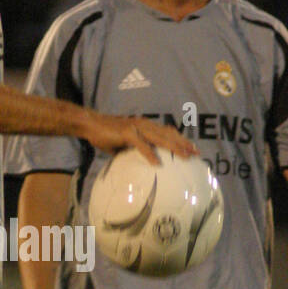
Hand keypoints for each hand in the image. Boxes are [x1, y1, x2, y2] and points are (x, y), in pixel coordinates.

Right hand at [81, 112, 198, 164]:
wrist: (91, 124)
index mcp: (146, 125)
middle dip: (184, 144)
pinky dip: (150, 154)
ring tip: (184, 156)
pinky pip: (141, 145)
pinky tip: (157, 163)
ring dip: (174, 148)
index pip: (168, 132)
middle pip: (169, 134)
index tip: (192, 149)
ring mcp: (136, 127)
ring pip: (160, 138)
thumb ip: (135, 150)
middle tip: (196, 153)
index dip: (181, 139)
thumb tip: (140, 163)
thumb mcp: (125, 143)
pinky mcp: (127, 133)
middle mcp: (145, 124)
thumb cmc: (107, 134)